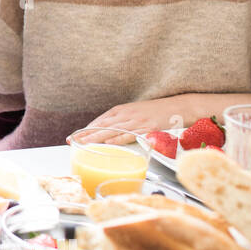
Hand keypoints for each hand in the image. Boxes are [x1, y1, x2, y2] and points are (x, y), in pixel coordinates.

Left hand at [79, 95, 195, 141]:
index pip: (100, 121)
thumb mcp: (136, 113)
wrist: (179, 106)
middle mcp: (127, 114)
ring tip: (83, 143)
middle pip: (102, 125)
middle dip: (86, 134)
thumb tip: (107, 134)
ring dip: (97, 137)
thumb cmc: (157, 112)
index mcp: (122, 110)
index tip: (73, 136)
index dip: (86, 129)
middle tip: (71, 140)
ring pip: (113, 130)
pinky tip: (109, 143)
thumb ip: (122, 121)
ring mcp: (137, 121)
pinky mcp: (147, 128)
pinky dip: (118, 138)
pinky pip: (130, 134)